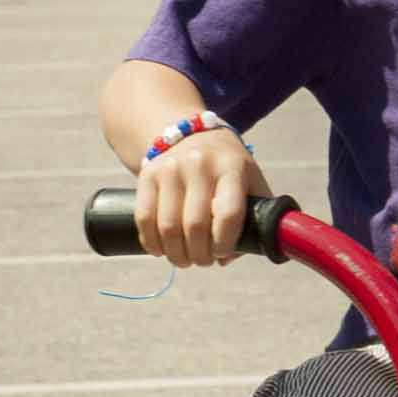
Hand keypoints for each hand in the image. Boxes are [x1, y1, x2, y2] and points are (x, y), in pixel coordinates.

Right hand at [135, 127, 268, 269]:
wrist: (194, 135)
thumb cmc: (230, 170)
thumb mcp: (252, 184)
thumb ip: (253, 220)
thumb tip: (226, 259)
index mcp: (233, 167)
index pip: (228, 214)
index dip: (225, 243)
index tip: (222, 253)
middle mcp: (200, 164)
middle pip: (195, 225)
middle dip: (199, 254)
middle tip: (203, 261)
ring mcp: (171, 168)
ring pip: (168, 226)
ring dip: (176, 254)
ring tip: (184, 260)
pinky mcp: (148, 174)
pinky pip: (144, 217)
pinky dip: (151, 242)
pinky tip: (161, 250)